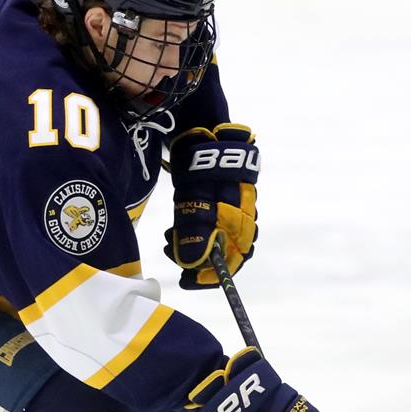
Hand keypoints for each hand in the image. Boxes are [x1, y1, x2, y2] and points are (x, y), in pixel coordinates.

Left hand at [166, 125, 258, 287]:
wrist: (202, 131)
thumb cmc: (201, 164)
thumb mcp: (195, 197)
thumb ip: (196, 229)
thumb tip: (193, 263)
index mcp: (242, 218)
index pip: (234, 258)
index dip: (213, 274)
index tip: (188, 280)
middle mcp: (242, 216)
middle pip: (226, 251)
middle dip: (198, 260)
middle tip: (171, 253)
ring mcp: (232, 208)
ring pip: (216, 239)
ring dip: (192, 245)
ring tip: (168, 237)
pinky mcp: (219, 201)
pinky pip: (209, 225)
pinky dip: (191, 231)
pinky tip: (175, 226)